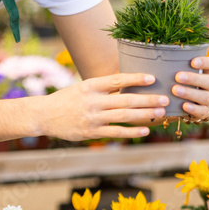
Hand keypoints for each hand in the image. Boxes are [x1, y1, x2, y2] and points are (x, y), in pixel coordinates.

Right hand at [37, 73, 168, 141]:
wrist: (43, 115)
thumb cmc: (65, 100)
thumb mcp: (81, 88)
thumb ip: (102, 88)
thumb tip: (128, 84)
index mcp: (89, 86)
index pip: (116, 80)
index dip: (135, 78)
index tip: (152, 78)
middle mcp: (91, 101)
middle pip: (125, 99)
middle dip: (148, 99)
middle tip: (165, 98)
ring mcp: (92, 117)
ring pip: (124, 115)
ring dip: (145, 114)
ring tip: (161, 112)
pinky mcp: (91, 132)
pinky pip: (116, 132)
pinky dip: (132, 131)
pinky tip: (145, 129)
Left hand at [175, 55, 208, 123]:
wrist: (181, 103)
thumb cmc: (177, 82)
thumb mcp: (177, 71)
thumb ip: (172, 64)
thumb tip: (151, 53)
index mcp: (207, 72)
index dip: (205, 62)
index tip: (192, 61)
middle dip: (193, 78)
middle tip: (177, 76)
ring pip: (205, 97)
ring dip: (190, 93)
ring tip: (175, 90)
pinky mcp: (204, 112)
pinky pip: (201, 111)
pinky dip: (192, 109)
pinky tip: (183, 105)